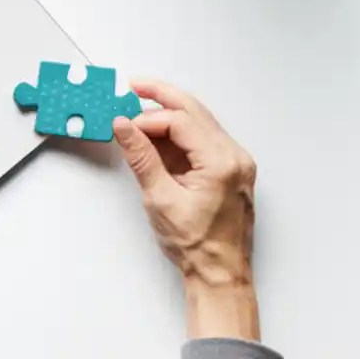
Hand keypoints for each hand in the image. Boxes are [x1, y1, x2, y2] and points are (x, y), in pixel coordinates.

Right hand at [113, 79, 259, 340]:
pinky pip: (203, 139)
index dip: (148, 119)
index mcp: (222, 163)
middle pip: (195, 111)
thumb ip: (141, 156)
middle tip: (133, 86)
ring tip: (139, 110)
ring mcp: (235, 162)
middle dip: (162, 97)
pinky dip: (179, 133)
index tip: (123, 124)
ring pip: (200, 122)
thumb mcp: (159, 198)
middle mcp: (235, 157)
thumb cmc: (196, 245)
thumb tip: (123, 126)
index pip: (181, 122)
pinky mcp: (230, 169)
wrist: (220, 273)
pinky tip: (158, 134)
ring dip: (170, 114)